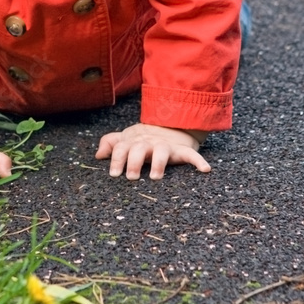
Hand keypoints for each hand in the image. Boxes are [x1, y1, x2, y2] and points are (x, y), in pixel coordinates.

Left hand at [95, 123, 210, 180]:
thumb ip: (111, 144)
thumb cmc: (143, 139)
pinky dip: (199, 161)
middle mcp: (148, 143)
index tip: (114, 174)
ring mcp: (165, 146)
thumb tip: (98, 155)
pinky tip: (205, 169)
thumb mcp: (126, 139)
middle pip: (139, 149)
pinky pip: (191, 154)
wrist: (170, 126)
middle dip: (134, 161)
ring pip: (162, 152)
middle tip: (132, 177)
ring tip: (156, 177)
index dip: (117, 159)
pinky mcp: (182, 150)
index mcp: (133, 142)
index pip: (122, 147)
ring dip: (159, 163)